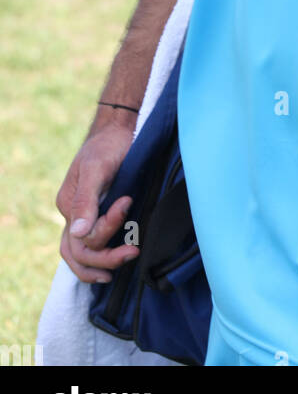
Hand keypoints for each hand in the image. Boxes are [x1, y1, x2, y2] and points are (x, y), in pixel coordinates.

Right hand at [56, 122, 140, 282]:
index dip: (109, 226)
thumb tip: (79, 233)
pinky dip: (101, 257)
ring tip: (126, 261)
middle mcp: (73, 215)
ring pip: (82, 254)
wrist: (119, 130)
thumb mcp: (96, 168)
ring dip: (103, 264)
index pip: (85, 237)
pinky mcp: (98, 214)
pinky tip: (116, 261)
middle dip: (106, 258)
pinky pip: (92, 244)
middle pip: (81, 253)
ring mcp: (84, 216)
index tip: (128, 201)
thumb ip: (86, 200)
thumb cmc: (108, 145)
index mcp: (69, 205)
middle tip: (133, 252)